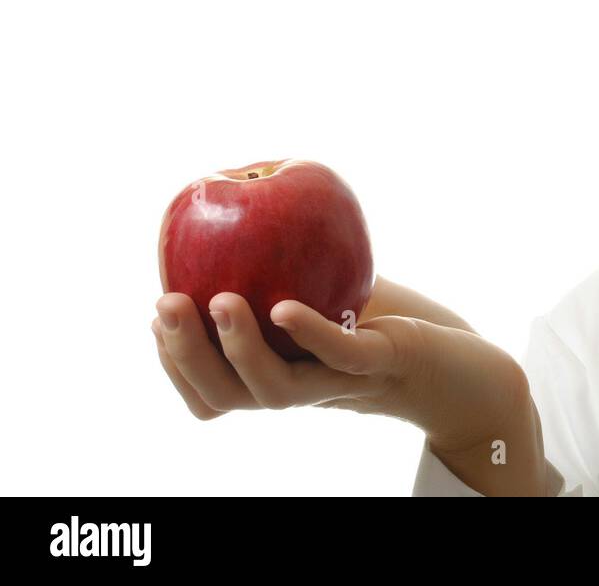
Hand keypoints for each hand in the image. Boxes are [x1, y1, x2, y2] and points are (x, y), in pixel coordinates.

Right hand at [151, 287, 421, 421]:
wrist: (427, 350)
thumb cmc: (352, 316)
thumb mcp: (298, 294)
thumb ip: (256, 272)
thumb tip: (207, 217)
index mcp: (263, 380)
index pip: (205, 392)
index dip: (174, 361)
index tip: (157, 314)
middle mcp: (291, 391)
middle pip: (225, 394)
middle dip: (187, 353)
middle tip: (168, 303)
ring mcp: (332, 382)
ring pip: (275, 388)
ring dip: (241, 348)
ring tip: (221, 301)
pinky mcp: (373, 363)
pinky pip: (338, 354)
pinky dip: (310, 334)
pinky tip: (285, 308)